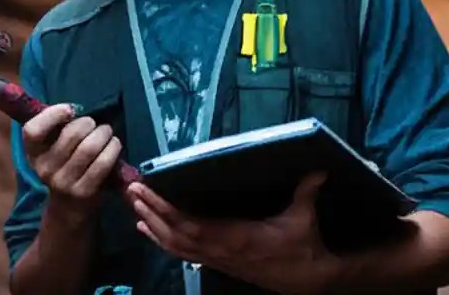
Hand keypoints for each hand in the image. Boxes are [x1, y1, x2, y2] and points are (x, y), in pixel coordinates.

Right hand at [23, 103, 122, 221]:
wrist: (69, 207)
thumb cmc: (64, 167)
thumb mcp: (52, 150)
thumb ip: (57, 129)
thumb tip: (75, 108)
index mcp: (33, 154)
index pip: (32, 130)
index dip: (52, 115)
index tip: (70, 110)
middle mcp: (44, 169)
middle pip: (70, 134)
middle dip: (89, 123)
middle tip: (95, 124)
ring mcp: (63, 182)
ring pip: (89, 147)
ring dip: (104, 134)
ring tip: (107, 133)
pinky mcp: (84, 191)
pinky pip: (103, 163)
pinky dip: (112, 149)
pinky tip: (114, 145)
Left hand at [127, 173, 339, 294]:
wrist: (305, 278)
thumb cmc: (303, 247)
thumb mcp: (305, 219)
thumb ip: (306, 192)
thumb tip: (317, 170)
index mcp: (235, 238)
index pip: (190, 225)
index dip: (165, 210)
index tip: (147, 191)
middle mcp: (220, 250)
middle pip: (174, 235)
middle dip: (151, 212)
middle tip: (131, 190)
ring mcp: (216, 259)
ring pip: (175, 246)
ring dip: (152, 226)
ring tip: (134, 205)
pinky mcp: (218, 262)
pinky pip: (182, 253)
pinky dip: (162, 240)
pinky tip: (149, 229)